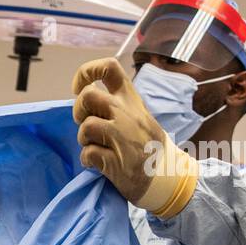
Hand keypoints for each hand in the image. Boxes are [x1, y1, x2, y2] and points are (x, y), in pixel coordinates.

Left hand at [71, 57, 162, 201]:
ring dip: (83, 140)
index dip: (86, 72)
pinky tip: (98, 163)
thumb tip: (86, 98)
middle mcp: (127, 114)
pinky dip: (88, 160)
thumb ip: (116, 105)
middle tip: (86, 124)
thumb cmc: (147, 145)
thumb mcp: (138, 116)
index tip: (78, 87)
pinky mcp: (116, 161)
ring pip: (86, 127)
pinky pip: (88, 154)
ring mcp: (122, 137)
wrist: (168, 177)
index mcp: (132, 100)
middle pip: (87, 96)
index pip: (109, 67)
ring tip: (96, 147)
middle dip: (78, 111)